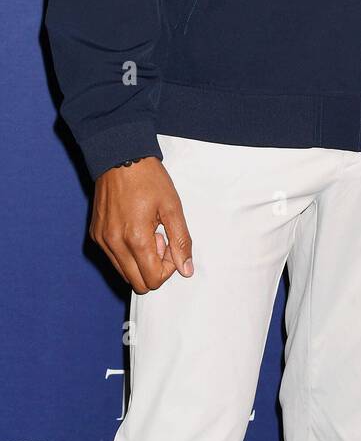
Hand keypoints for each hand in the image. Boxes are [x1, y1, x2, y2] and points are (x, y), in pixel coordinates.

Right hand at [90, 157, 193, 293]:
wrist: (120, 157)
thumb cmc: (148, 178)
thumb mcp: (172, 206)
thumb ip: (181, 240)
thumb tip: (186, 269)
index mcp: (135, 239)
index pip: (152, 280)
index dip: (167, 268)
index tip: (169, 243)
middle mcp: (114, 244)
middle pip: (137, 283)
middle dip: (153, 268)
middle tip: (159, 238)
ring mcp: (102, 240)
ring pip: (124, 272)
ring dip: (139, 261)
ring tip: (146, 231)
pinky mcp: (96, 234)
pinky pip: (112, 258)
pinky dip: (126, 252)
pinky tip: (133, 227)